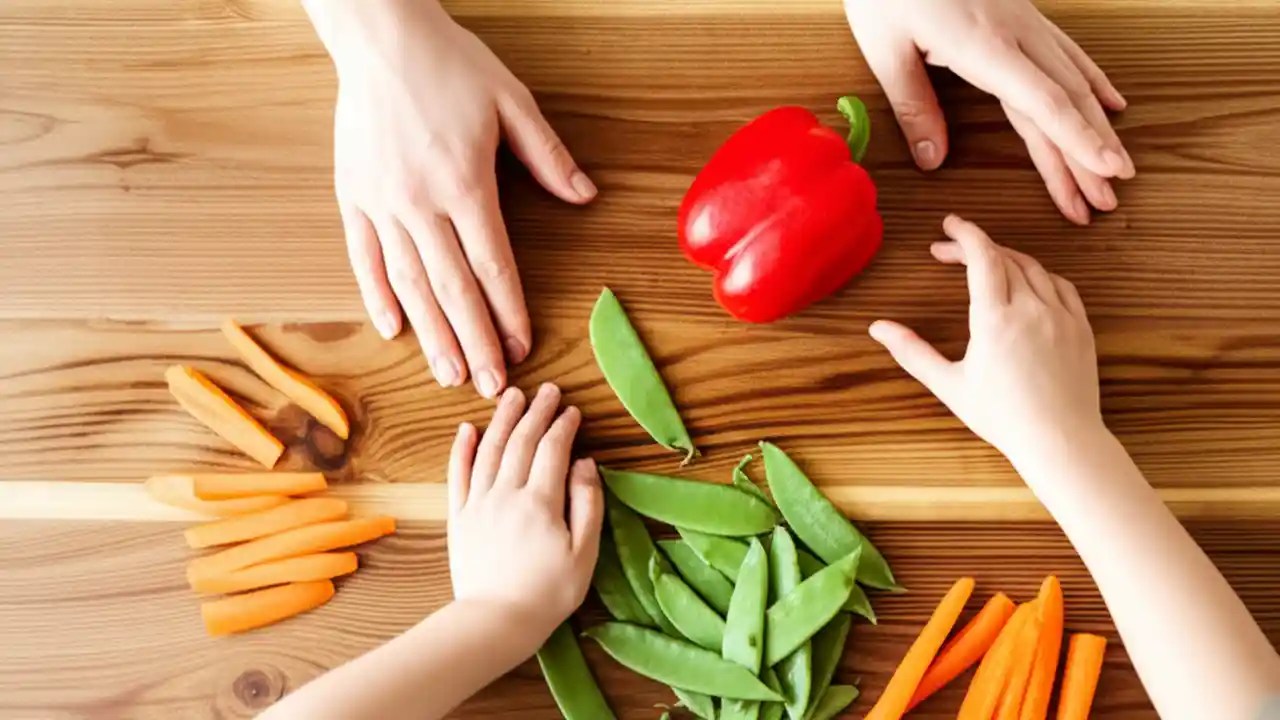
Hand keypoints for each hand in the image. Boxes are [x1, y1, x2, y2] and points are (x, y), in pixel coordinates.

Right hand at [304, 0, 596, 396]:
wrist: (379, 36)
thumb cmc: (450, 65)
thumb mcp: (512, 102)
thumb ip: (548, 156)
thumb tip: (586, 196)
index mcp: (465, 183)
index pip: (493, 266)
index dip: (510, 312)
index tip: (523, 348)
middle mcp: (420, 203)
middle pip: (452, 288)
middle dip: (475, 342)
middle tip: (490, 386)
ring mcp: (381, 203)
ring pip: (409, 283)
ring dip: (431, 334)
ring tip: (448, 374)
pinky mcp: (351, 197)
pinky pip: (364, 258)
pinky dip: (378, 296)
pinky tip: (393, 330)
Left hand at [446, 384, 602, 637]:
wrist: (495, 621)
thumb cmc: (549, 592)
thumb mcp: (584, 553)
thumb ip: (587, 504)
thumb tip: (585, 463)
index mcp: (541, 501)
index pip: (553, 450)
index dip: (563, 426)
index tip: (572, 410)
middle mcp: (507, 494)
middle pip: (521, 441)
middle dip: (536, 412)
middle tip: (547, 390)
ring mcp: (479, 503)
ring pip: (490, 449)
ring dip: (502, 419)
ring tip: (512, 396)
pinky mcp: (459, 517)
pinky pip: (458, 474)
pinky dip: (462, 448)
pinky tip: (468, 428)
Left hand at [844, 0, 1133, 224]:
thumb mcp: (886, 48)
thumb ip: (914, 105)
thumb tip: (933, 160)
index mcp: (983, 45)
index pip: (1043, 103)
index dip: (1077, 142)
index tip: (1106, 172)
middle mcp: (1015, 33)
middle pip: (1064, 101)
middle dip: (1089, 154)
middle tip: (1106, 202)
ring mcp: (1024, 20)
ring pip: (1072, 79)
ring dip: (1095, 127)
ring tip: (1114, 170)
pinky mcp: (1021, 13)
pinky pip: (1067, 52)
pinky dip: (1092, 81)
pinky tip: (1110, 104)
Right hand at [869, 215, 1103, 461]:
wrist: (1060, 440)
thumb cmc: (1002, 417)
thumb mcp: (949, 384)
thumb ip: (911, 351)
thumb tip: (878, 328)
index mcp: (995, 318)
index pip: (982, 256)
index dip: (964, 234)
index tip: (949, 224)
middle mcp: (1031, 308)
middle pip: (1003, 257)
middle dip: (974, 246)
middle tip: (949, 251)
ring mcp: (1061, 315)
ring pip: (1033, 268)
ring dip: (1006, 257)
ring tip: (984, 263)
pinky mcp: (1081, 327)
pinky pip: (1061, 286)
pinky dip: (1040, 275)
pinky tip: (1027, 282)